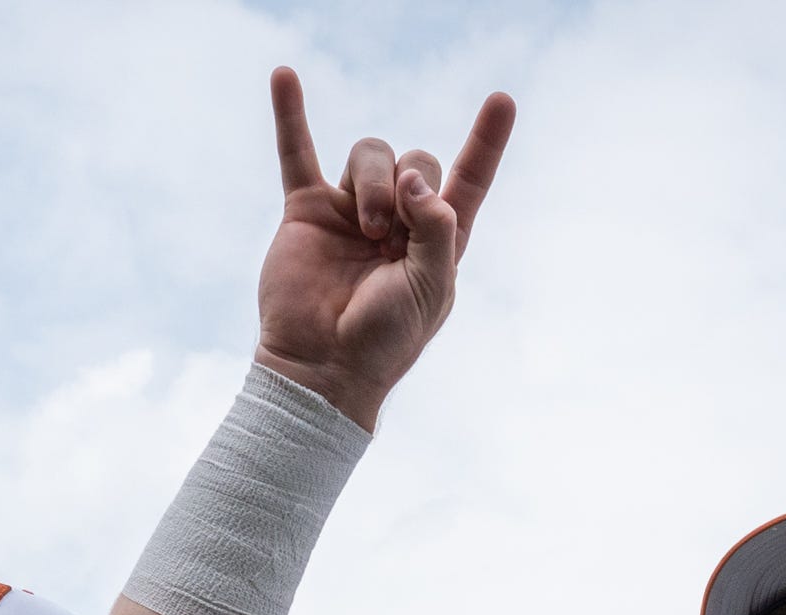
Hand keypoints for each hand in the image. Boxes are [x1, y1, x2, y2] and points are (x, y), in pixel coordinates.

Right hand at [254, 68, 514, 430]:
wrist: (323, 366)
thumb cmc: (383, 339)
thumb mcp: (430, 288)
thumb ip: (435, 228)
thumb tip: (413, 179)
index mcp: (438, 238)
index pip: (469, 179)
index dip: (486, 142)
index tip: (502, 101)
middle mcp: (397, 218)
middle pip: (414, 159)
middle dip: (407, 187)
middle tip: (390, 234)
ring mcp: (351, 211)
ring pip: (370, 155)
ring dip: (372, 184)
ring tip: (365, 230)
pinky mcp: (307, 211)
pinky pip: (297, 154)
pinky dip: (289, 115)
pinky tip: (284, 77)